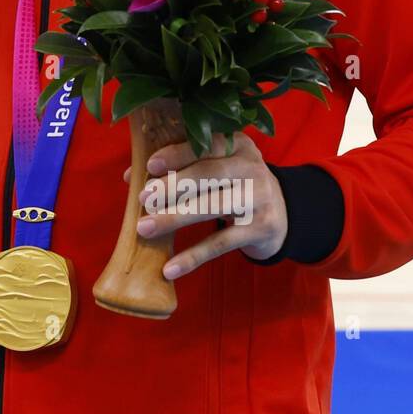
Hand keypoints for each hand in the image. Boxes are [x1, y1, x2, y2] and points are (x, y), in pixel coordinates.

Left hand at [125, 131, 287, 278]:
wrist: (283, 213)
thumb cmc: (234, 184)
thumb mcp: (216, 167)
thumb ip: (178, 166)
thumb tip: (129, 175)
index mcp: (238, 145)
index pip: (208, 145)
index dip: (178, 153)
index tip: (150, 164)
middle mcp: (252, 168)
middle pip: (209, 174)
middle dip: (173, 186)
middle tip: (144, 199)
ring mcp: (259, 198)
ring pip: (212, 207)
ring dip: (175, 218)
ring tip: (144, 228)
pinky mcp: (260, 229)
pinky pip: (221, 244)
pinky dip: (193, 257)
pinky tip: (170, 268)